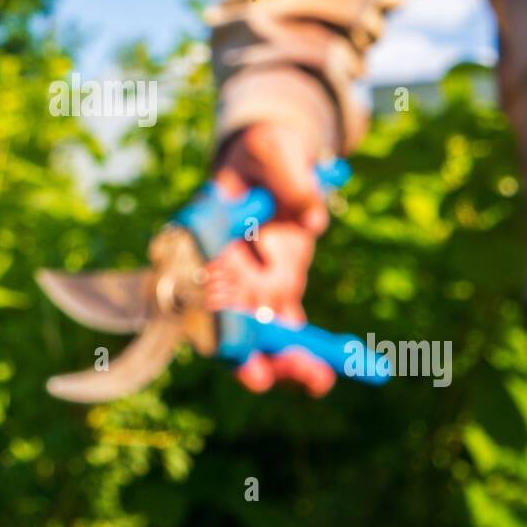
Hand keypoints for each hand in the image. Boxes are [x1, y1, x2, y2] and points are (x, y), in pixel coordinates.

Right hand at [206, 122, 335, 396]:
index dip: (213, 315)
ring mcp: (252, 281)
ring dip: (283, 361)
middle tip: (268, 376)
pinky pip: (290, 326)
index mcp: (208, 235)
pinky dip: (307, 351)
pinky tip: (327, 373)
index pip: (200, 282)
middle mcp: (225, 266)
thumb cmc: (266, 146)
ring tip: (315, 380)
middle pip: (228, 320)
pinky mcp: (279, 287)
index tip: (233, 338)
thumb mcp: (274, 147)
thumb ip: (290, 176)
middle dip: (248, 352)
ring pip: (261, 332)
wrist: (280, 153)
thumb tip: (312, 218)